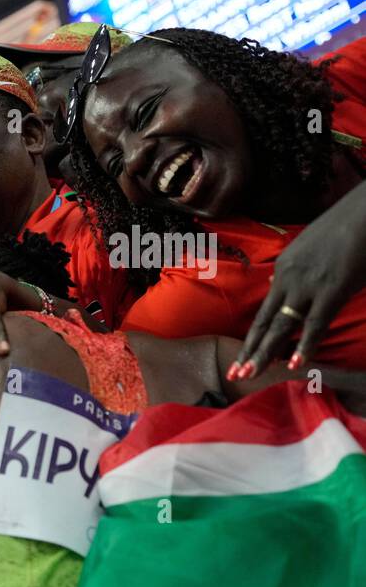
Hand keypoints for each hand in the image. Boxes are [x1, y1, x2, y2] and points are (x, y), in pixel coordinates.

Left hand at [234, 211, 365, 378]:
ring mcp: (308, 286)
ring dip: (265, 353)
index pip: (264, 311)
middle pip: (265, 322)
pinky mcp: (332, 290)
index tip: (241, 357)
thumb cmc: (344, 227)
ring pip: (281, 326)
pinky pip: (315, 323)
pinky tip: (293, 365)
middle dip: (250, 351)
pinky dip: (304, 346)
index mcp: (283, 269)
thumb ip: (293, 268)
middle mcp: (288, 279)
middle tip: (234, 375)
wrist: (364, 210)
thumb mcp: (308, 247)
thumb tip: (275, 279)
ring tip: (250, 375)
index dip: (252, 337)